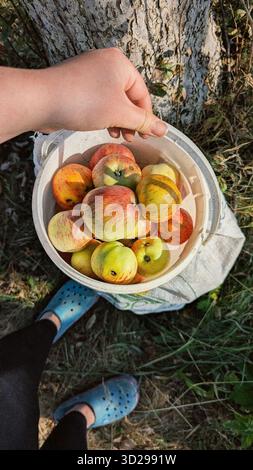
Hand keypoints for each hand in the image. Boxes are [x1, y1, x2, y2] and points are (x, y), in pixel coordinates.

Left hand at [41, 48, 167, 140]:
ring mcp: (89, 73)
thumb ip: (143, 122)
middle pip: (128, 96)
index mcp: (120, 63)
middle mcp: (106, 63)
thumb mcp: (119, 113)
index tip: (146, 136)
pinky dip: (103, 114)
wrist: (42, 100)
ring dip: (118, 119)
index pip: (142, 93)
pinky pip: (98, 100)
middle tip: (132, 138)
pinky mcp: (77, 84)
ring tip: (118, 135)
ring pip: (112, 99)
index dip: (146, 117)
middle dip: (130, 119)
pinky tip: (104, 127)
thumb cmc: (84, 102)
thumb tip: (164, 130)